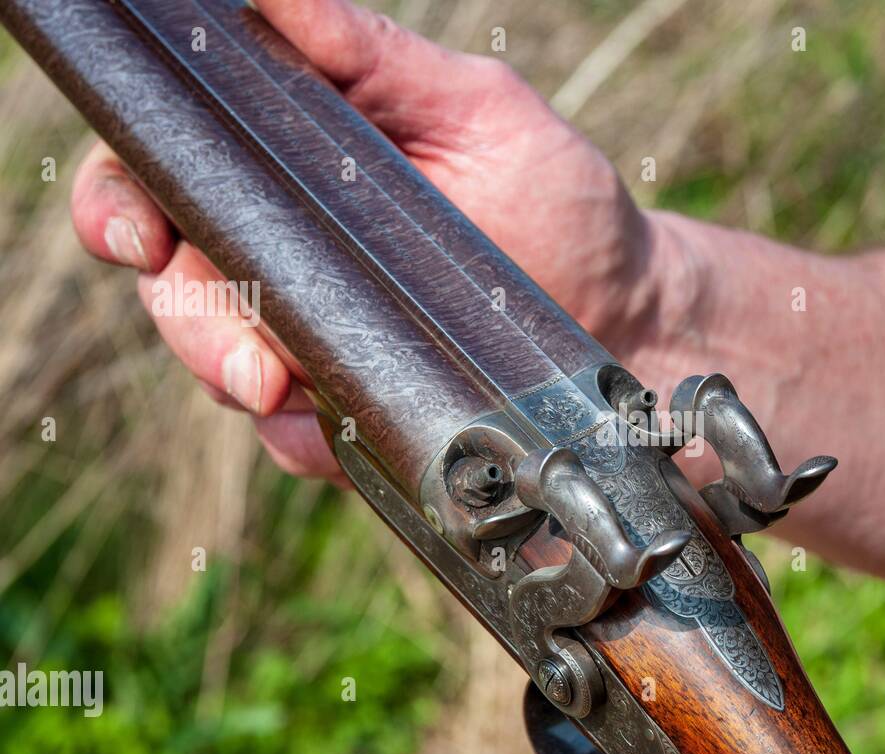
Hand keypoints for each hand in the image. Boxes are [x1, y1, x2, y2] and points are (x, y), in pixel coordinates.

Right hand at [70, 0, 681, 480]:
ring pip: (223, 365)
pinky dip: (303, 437)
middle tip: (243, 349)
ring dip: (234, 378)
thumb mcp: (477, 107)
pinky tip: (331, 427)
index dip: (126, 203)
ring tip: (280, 384)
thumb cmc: (558, 198)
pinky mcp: (354, 407)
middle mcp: (287, 255)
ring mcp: (316, 336)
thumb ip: (372, 55)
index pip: (171, 180)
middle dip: (190, 318)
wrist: (628, 311)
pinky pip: (294, 438)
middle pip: (177, 284)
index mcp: (291, 172)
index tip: (137, 230)